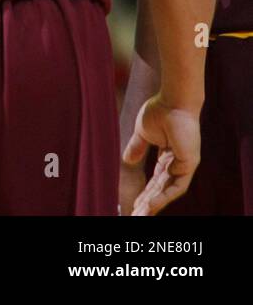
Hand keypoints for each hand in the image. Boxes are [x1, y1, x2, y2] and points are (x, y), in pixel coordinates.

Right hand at [121, 95, 200, 214]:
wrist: (172, 101)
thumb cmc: (159, 112)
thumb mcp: (142, 133)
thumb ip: (136, 148)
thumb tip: (126, 161)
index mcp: (167, 158)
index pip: (156, 182)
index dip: (145, 194)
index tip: (134, 205)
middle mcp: (177, 164)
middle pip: (161, 190)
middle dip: (147, 203)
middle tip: (135, 215)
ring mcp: (184, 165)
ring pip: (168, 191)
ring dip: (154, 203)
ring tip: (141, 213)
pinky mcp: (189, 163)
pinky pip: (177, 185)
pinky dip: (165, 195)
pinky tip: (152, 202)